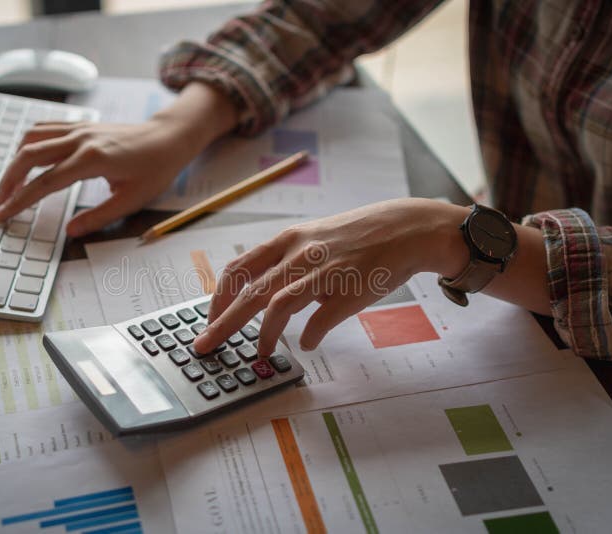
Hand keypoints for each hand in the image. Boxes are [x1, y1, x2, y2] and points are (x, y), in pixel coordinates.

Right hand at [0, 119, 194, 236]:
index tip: (3, 215)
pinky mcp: (81, 125)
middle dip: (8, 181)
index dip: (20, 201)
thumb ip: (99, 217)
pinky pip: (45, 128)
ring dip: (14, 161)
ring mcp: (79, 129)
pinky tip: (24, 160)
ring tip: (8, 186)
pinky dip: (28, 143)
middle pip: (28, 156)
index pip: (45, 183)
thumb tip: (70, 232)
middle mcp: (81, 140)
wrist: (168, 138)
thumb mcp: (132, 200)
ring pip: (32, 138)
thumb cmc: (155, 169)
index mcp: (92, 160)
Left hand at [193, 198, 469, 354]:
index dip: (218, 297)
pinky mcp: (349, 290)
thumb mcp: (313, 237)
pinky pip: (321, 320)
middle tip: (206, 346)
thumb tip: (263, 297)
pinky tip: (308, 345)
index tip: (209, 319)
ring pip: (278, 305)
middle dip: (222, 323)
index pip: (239, 268)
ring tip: (261, 352)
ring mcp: (324, 271)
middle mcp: (300, 253)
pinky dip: (310, 336)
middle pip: (249, 292)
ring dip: (265, 334)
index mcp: (288, 240)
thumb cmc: (357, 236)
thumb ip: (286, 263)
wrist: (405, 229)